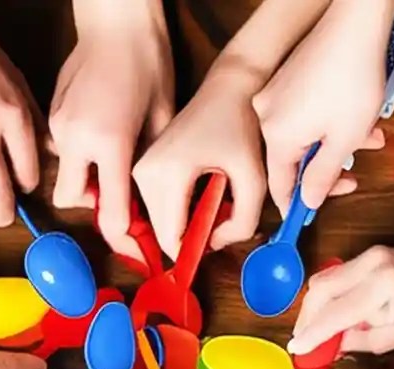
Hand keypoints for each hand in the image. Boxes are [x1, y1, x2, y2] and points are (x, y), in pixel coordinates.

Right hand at [50, 2, 172, 238]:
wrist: (117, 20)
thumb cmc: (149, 62)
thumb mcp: (163, 119)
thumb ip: (149, 165)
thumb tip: (148, 202)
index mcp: (110, 142)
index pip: (110, 211)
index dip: (123, 237)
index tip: (136, 248)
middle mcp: (76, 139)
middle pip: (70, 200)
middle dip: (92, 204)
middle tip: (119, 192)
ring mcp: (58, 126)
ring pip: (64, 175)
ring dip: (86, 179)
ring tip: (113, 159)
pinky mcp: (52, 115)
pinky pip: (63, 151)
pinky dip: (80, 155)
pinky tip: (102, 133)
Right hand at [133, 67, 263, 257]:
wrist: (226, 90)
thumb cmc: (241, 128)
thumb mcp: (254, 178)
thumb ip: (242, 222)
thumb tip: (214, 244)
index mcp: (169, 174)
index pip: (170, 237)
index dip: (193, 254)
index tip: (216, 249)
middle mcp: (144, 172)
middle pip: (160, 232)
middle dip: (189, 238)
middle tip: (221, 222)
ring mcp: (139, 168)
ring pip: (156, 221)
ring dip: (183, 224)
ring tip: (214, 203)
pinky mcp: (140, 166)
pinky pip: (155, 205)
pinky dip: (177, 210)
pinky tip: (200, 194)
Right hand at [252, 0, 393, 212]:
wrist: (354, 25)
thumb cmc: (351, 78)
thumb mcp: (344, 140)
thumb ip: (324, 176)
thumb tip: (310, 200)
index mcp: (277, 138)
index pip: (280, 185)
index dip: (296, 205)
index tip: (305, 219)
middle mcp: (267, 117)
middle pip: (293, 159)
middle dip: (326, 169)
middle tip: (350, 179)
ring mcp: (275, 96)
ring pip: (303, 135)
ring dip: (333, 143)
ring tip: (366, 138)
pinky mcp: (286, 80)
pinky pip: (302, 113)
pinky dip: (326, 121)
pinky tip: (354, 118)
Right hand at [288, 244, 393, 355]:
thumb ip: (365, 341)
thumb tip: (334, 346)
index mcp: (384, 285)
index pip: (337, 313)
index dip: (313, 333)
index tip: (296, 349)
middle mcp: (371, 264)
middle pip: (320, 290)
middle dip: (306, 318)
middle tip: (301, 342)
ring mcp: (367, 254)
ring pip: (323, 281)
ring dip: (314, 307)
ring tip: (312, 331)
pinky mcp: (367, 253)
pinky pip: (336, 276)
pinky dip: (327, 297)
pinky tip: (330, 314)